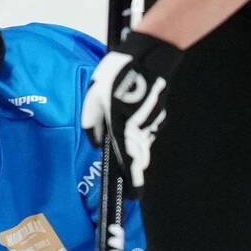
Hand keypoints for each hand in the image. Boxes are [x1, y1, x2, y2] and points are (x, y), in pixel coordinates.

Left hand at [80, 31, 183, 196]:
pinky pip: (147, 127)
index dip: (131, 181)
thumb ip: (92, 122)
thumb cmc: (120, 73)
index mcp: (122, 128)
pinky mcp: (159, 113)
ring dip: (134, 141)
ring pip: (142, 141)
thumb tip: (95, 144)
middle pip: (138, 156)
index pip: (127, 162)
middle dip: (132, 165)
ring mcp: (152, 122)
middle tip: (130, 174)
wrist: (151, 53)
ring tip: (125, 125)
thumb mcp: (94, 95)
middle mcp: (140, 129)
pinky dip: (140, 125)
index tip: (134, 197)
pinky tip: (133, 110)